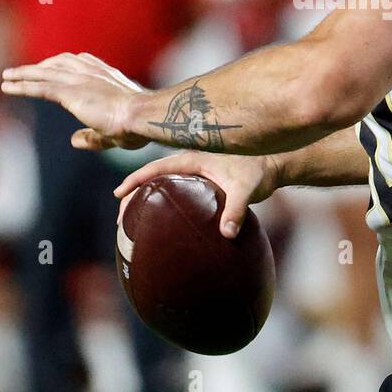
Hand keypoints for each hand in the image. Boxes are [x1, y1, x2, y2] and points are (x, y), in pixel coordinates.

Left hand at [1, 52, 149, 150]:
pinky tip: (8, 87)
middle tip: (23, 72)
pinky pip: (40, 87)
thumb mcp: (112, 131)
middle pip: (58, 63)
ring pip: (44, 73)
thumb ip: (92, 136)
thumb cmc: (137, 125)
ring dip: (23, 74)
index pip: (80, 62)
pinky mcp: (70, 92)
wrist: (141, 116)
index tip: (51, 68)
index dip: (63, 65)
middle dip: (40, 66)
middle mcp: (91, 72)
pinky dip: (21, 86)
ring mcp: (79, 80)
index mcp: (106, 75)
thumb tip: (73, 140)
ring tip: (6, 76)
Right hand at [114, 150, 282, 238]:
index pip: (155, 168)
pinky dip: (162, 203)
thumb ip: (236, 210)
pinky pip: (174, 190)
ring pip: (161, 183)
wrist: (273, 166)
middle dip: (133, 193)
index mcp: (192, 158)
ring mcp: (194, 171)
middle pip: (152, 177)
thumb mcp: (248, 189)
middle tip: (119, 218)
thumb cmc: (259, 173)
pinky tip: (158, 223)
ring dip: (145, 198)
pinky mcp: (200, 180)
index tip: (118, 194)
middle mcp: (189, 162)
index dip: (135, 180)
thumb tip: (227, 233)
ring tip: (130, 221)